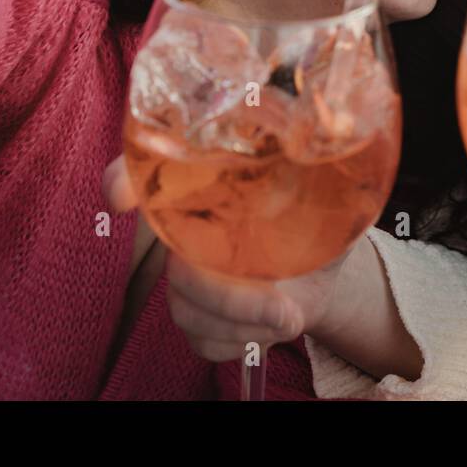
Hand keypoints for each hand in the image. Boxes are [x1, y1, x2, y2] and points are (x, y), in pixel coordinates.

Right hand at [102, 156, 357, 361]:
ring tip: (290, 317)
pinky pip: (202, 341)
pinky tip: (275, 329)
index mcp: (207, 183)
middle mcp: (186, 229)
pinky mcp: (200, 317)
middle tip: (282, 307)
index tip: (121, 198)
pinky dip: (241, 343)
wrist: (324, 266)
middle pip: (174, 267)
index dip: (124, 180)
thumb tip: (345, 124)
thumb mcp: (330, 178)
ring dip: (244, 324)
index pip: (146, 172)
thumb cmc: (318, 211)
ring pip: (188, 309)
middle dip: (225, 296)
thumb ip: (328, 151)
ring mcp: (187, 277)